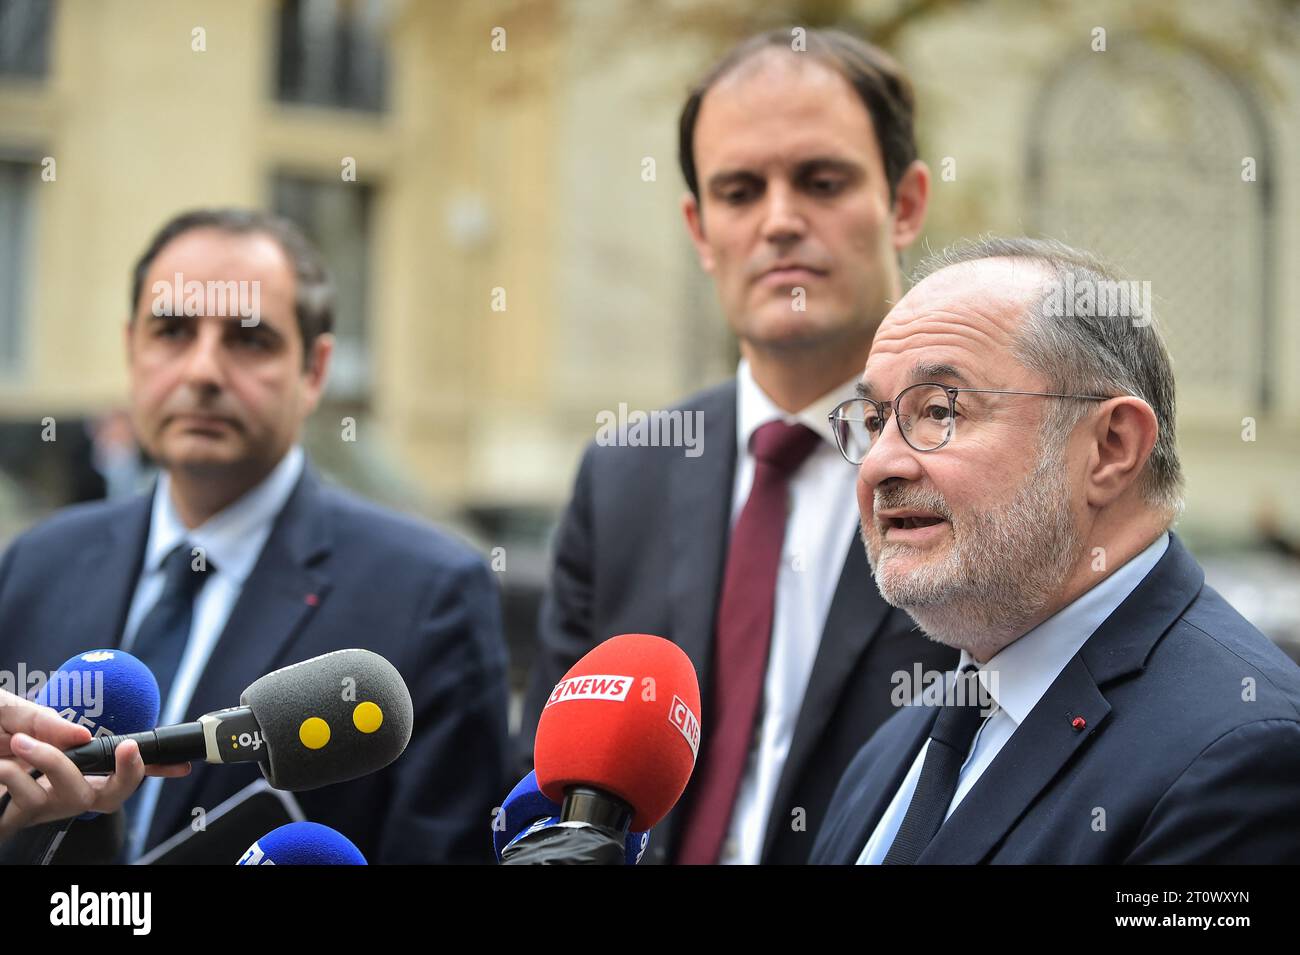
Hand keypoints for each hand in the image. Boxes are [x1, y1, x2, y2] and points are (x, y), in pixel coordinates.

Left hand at [0, 688, 190, 841]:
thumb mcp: (8, 711)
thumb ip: (46, 720)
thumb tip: (82, 736)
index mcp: (68, 755)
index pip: (119, 764)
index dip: (153, 767)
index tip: (179, 764)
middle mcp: (60, 784)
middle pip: (108, 795)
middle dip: (110, 770)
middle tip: (100, 746)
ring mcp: (39, 804)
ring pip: (69, 797)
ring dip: (45, 765)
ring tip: (14, 746)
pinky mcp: (15, 815)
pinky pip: (27, 803)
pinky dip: (14, 779)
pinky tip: (1, 766)